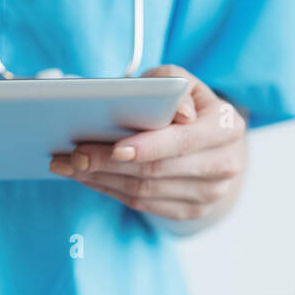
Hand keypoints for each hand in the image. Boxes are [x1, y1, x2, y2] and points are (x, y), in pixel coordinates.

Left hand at [48, 66, 246, 221]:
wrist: (213, 141)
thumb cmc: (188, 104)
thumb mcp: (182, 83)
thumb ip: (172, 84)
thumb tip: (178, 112)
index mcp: (226, 127)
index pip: (183, 141)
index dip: (148, 147)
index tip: (115, 148)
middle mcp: (224, 164)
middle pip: (156, 171)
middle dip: (108, 164)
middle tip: (73, 155)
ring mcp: (210, 193)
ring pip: (144, 192)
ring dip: (100, 179)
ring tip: (68, 166)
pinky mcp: (191, 211)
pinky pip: (142, 205)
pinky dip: (109, 190)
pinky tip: (86, 178)